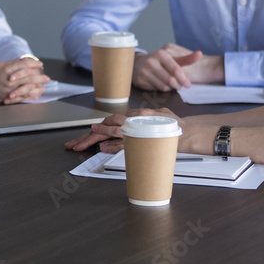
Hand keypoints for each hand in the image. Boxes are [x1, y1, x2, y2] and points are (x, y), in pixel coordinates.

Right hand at [0, 57, 49, 103]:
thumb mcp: (0, 65)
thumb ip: (13, 64)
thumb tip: (25, 61)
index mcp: (7, 69)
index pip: (24, 64)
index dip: (34, 63)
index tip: (40, 64)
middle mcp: (8, 79)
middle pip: (28, 77)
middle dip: (40, 77)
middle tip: (47, 78)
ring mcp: (8, 90)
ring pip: (27, 88)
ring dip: (37, 88)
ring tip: (43, 87)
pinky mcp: (6, 97)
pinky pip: (21, 98)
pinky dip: (30, 96)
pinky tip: (35, 95)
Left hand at [64, 108, 181, 153]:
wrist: (188, 134)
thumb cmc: (172, 125)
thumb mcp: (156, 115)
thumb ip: (142, 115)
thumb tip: (128, 118)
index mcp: (134, 117)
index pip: (111, 121)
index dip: (97, 128)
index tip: (86, 135)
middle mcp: (134, 122)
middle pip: (108, 126)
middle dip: (90, 136)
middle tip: (75, 144)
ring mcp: (139, 130)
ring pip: (115, 132)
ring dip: (99, 136)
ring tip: (85, 141)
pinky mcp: (144, 140)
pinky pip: (126, 143)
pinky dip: (114, 145)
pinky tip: (103, 148)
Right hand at [133, 43, 202, 90]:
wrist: (137, 63)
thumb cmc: (159, 61)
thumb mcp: (172, 58)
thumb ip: (186, 58)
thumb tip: (200, 54)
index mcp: (161, 54)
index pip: (176, 69)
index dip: (184, 79)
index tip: (188, 85)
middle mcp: (151, 61)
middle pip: (170, 80)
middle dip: (177, 85)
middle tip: (179, 86)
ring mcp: (143, 71)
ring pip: (164, 86)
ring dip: (170, 88)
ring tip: (170, 84)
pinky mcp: (139, 80)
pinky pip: (155, 90)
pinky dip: (160, 89)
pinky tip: (159, 84)